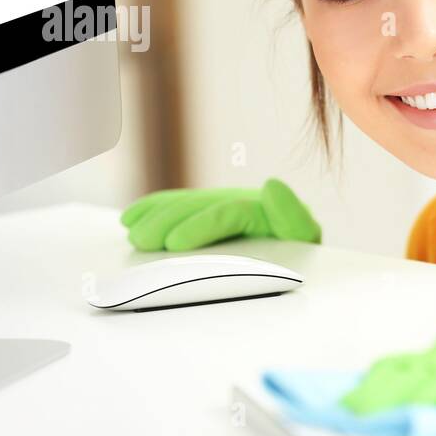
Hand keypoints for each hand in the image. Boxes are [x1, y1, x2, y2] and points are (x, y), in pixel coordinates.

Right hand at [120, 178, 320, 250]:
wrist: (301, 250)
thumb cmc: (301, 250)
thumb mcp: (305, 235)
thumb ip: (292, 214)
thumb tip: (272, 186)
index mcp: (261, 206)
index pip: (226, 213)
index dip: (198, 226)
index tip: (175, 243)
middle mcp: (236, 201)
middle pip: (196, 206)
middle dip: (166, 222)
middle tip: (141, 241)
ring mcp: (220, 206)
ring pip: (181, 206)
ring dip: (153, 218)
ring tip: (133, 234)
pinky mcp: (205, 215)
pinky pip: (176, 207)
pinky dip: (151, 210)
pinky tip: (130, 219)